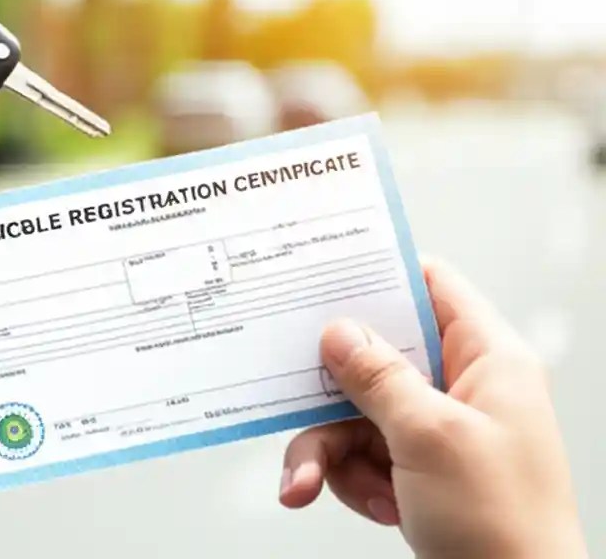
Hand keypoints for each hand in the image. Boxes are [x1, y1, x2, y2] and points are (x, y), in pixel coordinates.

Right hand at [278, 258, 585, 557]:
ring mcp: (436, 431)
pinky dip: (349, 481)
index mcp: (488, 361)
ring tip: (311, 481)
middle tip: (294, 397)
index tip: (322, 274)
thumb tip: (339, 332)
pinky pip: (358, 455)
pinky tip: (372, 507)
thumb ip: (379, 377)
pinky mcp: (416, 470)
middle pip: (374, 357)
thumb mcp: (431, 438)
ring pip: (354, 413)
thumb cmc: (504, 524)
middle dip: (330, 393)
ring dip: (330, 451)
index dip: (379, 274)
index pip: (431, 286)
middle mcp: (462, 388)